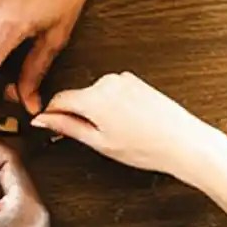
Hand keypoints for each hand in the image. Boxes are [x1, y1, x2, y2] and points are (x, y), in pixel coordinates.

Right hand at [31, 72, 226, 181]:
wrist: (183, 142)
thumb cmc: (147, 146)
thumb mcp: (99, 143)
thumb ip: (67, 126)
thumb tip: (44, 119)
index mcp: (94, 97)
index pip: (58, 99)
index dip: (51, 114)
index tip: (48, 123)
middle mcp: (107, 82)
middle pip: (79, 96)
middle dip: (79, 114)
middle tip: (93, 138)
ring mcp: (124, 79)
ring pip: (96, 95)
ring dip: (99, 111)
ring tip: (118, 133)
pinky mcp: (136, 81)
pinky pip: (113, 92)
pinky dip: (114, 106)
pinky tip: (129, 124)